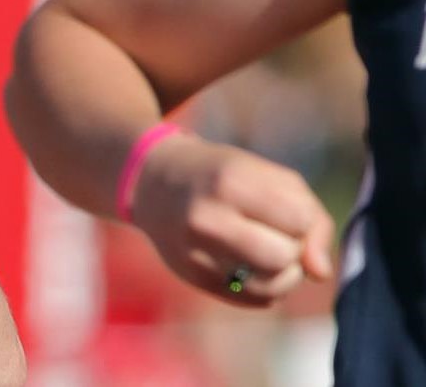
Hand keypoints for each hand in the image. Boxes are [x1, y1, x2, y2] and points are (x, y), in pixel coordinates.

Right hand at [129, 132, 334, 306]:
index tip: (282, 207)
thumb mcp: (267, 175)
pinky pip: (256, 300)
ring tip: (268, 253)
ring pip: (273, 287)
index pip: (299, 220)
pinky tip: (250, 265)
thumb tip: (322, 274)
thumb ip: (311, 216)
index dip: (302, 217)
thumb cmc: (224, 176)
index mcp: (229, 182)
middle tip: (275, 233)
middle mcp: (207, 219)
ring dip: (285, 274)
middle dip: (292, 249)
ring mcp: (196, 252)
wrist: (154, 184)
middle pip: (284, 257)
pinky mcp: (194, 278)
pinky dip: (266, 287)